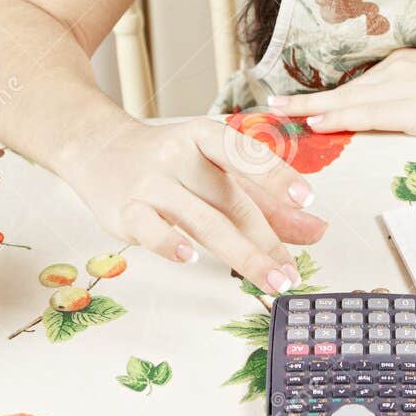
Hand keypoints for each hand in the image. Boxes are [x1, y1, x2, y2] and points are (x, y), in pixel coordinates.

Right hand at [55, 114, 326, 289]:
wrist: (98, 149)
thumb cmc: (171, 164)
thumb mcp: (219, 173)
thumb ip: (266, 202)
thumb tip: (317, 231)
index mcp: (205, 138)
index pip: (244, 153)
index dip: (277, 175)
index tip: (308, 199)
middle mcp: (178, 155)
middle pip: (231, 200)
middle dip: (267, 240)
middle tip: (292, 274)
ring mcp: (150, 182)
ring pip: (201, 219)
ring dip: (241, 253)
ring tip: (271, 278)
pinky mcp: (125, 210)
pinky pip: (150, 228)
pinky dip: (170, 243)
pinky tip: (191, 258)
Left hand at [268, 45, 415, 134]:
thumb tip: (403, 115)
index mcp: (405, 67)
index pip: (354, 86)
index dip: (320, 98)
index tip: (292, 105)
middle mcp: (398, 72)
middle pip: (341, 91)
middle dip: (302, 102)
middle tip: (267, 110)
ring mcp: (406, 87)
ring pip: (347, 101)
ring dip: (309, 110)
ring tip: (276, 116)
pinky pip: (369, 114)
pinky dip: (339, 117)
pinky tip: (316, 122)